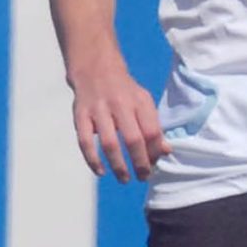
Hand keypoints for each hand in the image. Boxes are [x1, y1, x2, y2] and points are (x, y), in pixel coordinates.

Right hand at [70, 60, 170, 182]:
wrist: (95, 67)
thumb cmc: (124, 90)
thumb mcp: (143, 102)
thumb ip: (154, 126)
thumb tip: (166, 151)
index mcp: (139, 101)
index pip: (152, 131)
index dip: (155, 152)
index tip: (154, 164)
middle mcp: (119, 104)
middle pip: (133, 139)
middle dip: (140, 163)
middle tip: (143, 177)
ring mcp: (98, 109)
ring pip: (109, 143)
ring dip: (118, 165)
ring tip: (124, 178)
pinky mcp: (80, 115)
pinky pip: (85, 141)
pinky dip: (92, 159)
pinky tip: (100, 171)